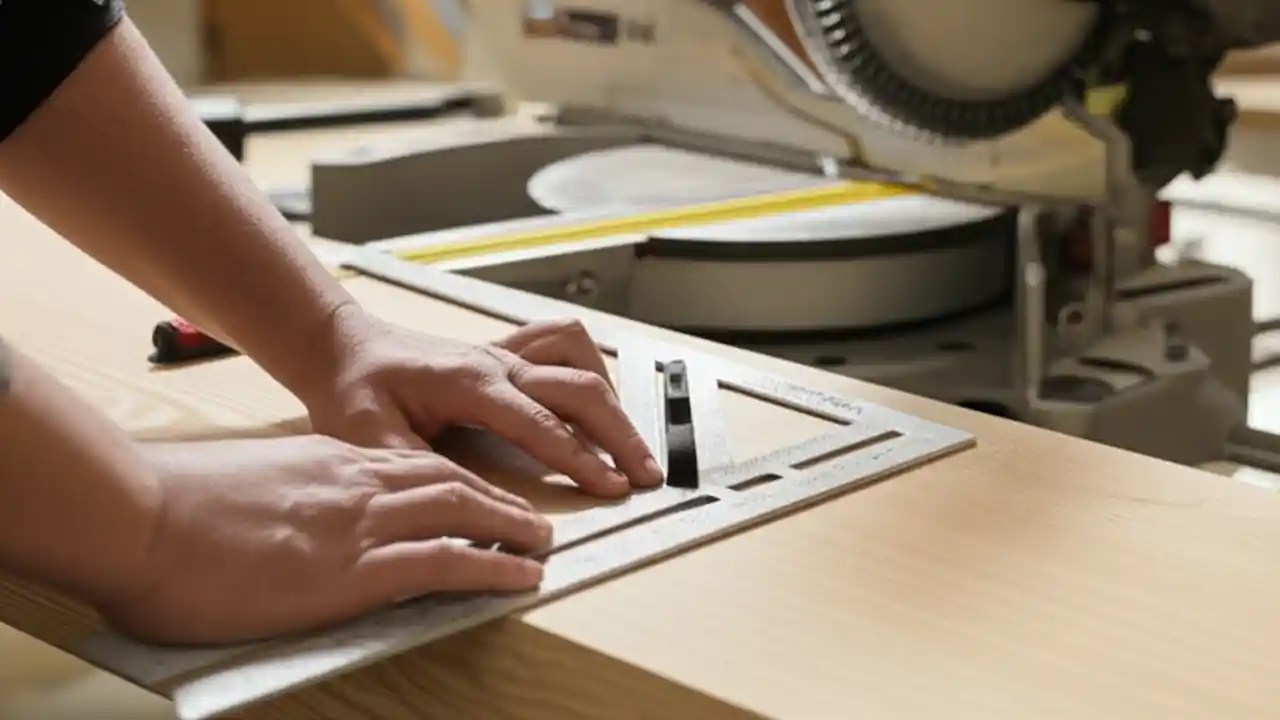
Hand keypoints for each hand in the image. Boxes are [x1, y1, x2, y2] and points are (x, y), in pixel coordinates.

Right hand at [100, 436, 551, 644]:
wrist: (139, 516)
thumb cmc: (165, 509)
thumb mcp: (235, 489)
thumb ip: (272, 499)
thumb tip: (276, 522)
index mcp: (323, 463)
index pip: (406, 465)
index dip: (452, 479)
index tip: (475, 492)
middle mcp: (351, 483)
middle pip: (447, 479)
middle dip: (496, 497)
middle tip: (530, 515)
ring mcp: (357, 523)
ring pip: (460, 510)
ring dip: (510, 526)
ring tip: (542, 541)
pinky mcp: (354, 570)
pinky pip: (445, 561)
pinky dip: (492, 566)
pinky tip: (521, 575)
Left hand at [303, 306, 664, 498]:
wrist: (344, 347)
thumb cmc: (354, 390)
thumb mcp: (370, 439)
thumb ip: (422, 471)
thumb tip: (475, 504)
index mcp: (470, 383)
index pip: (543, 423)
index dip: (582, 457)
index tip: (614, 486)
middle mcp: (497, 361)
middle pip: (579, 388)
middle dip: (619, 432)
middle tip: (648, 474)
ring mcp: (505, 352)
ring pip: (580, 361)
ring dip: (612, 399)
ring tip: (631, 442)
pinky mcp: (506, 351)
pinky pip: (563, 342)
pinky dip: (590, 364)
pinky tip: (599, 395)